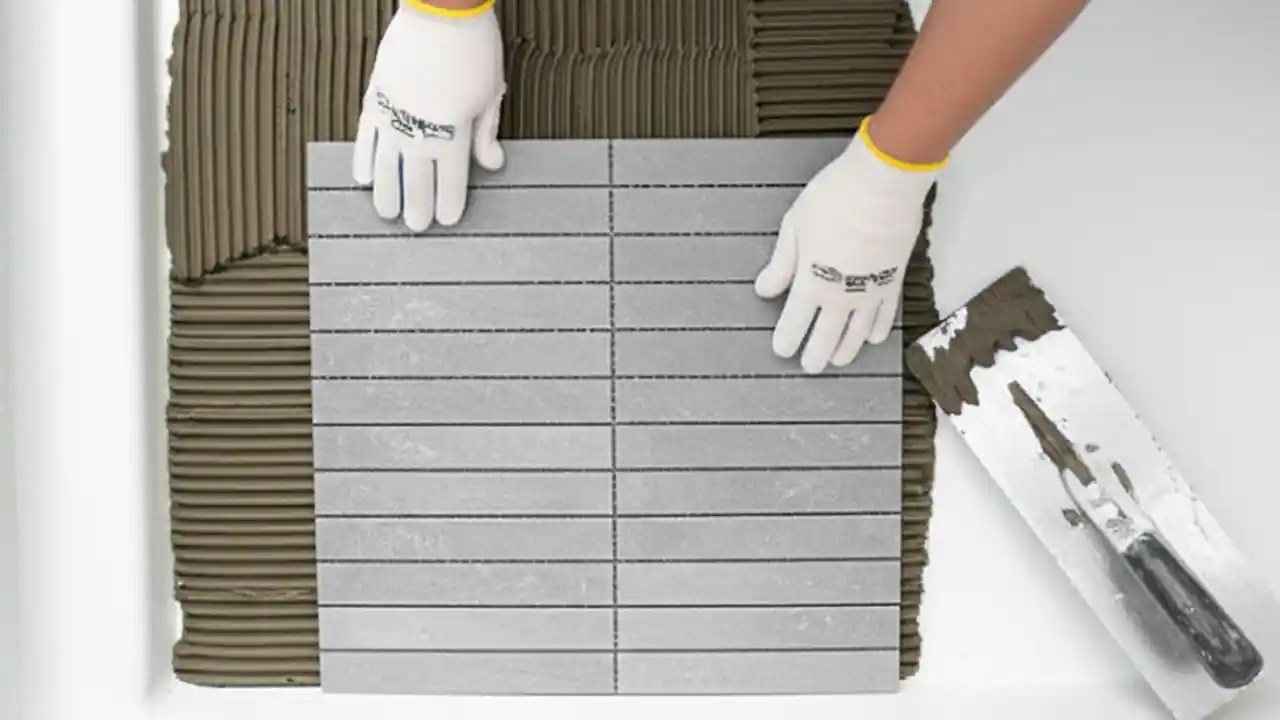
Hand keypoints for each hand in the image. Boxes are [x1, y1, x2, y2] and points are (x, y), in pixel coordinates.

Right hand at [352, 2, 504, 231]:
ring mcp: (394, 118)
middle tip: (417, 226)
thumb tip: (493, 163)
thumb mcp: (491, 92)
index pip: (451, 181)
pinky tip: (363, 178)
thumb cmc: (471, 46)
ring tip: (387, 213)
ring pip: (387, 168)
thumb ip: (486, 133)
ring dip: (388, 194)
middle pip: (418, 181)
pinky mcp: (375, 100)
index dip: (449, 203)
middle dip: (418, 208)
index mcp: (454, 133)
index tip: (447, 219)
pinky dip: (363, 160)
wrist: (440, 10)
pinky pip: (364, 139)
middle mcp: (421, 131)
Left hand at [755, 119, 941, 373]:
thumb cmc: (835, 197)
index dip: (787, 339)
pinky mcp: (894, 280)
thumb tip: (764, 289)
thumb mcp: (794, 227)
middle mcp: (840, 294)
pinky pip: (886, 315)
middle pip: (825, 336)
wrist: (883, 185)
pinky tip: (872, 338)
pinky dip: (877, 329)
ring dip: (845, 349)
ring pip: (856, 332)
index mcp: (811, 282)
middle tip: (809, 367)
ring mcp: (870, 290)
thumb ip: (781, 263)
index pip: (795, 322)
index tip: (782, 350)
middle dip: (815, 354)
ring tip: (837, 360)